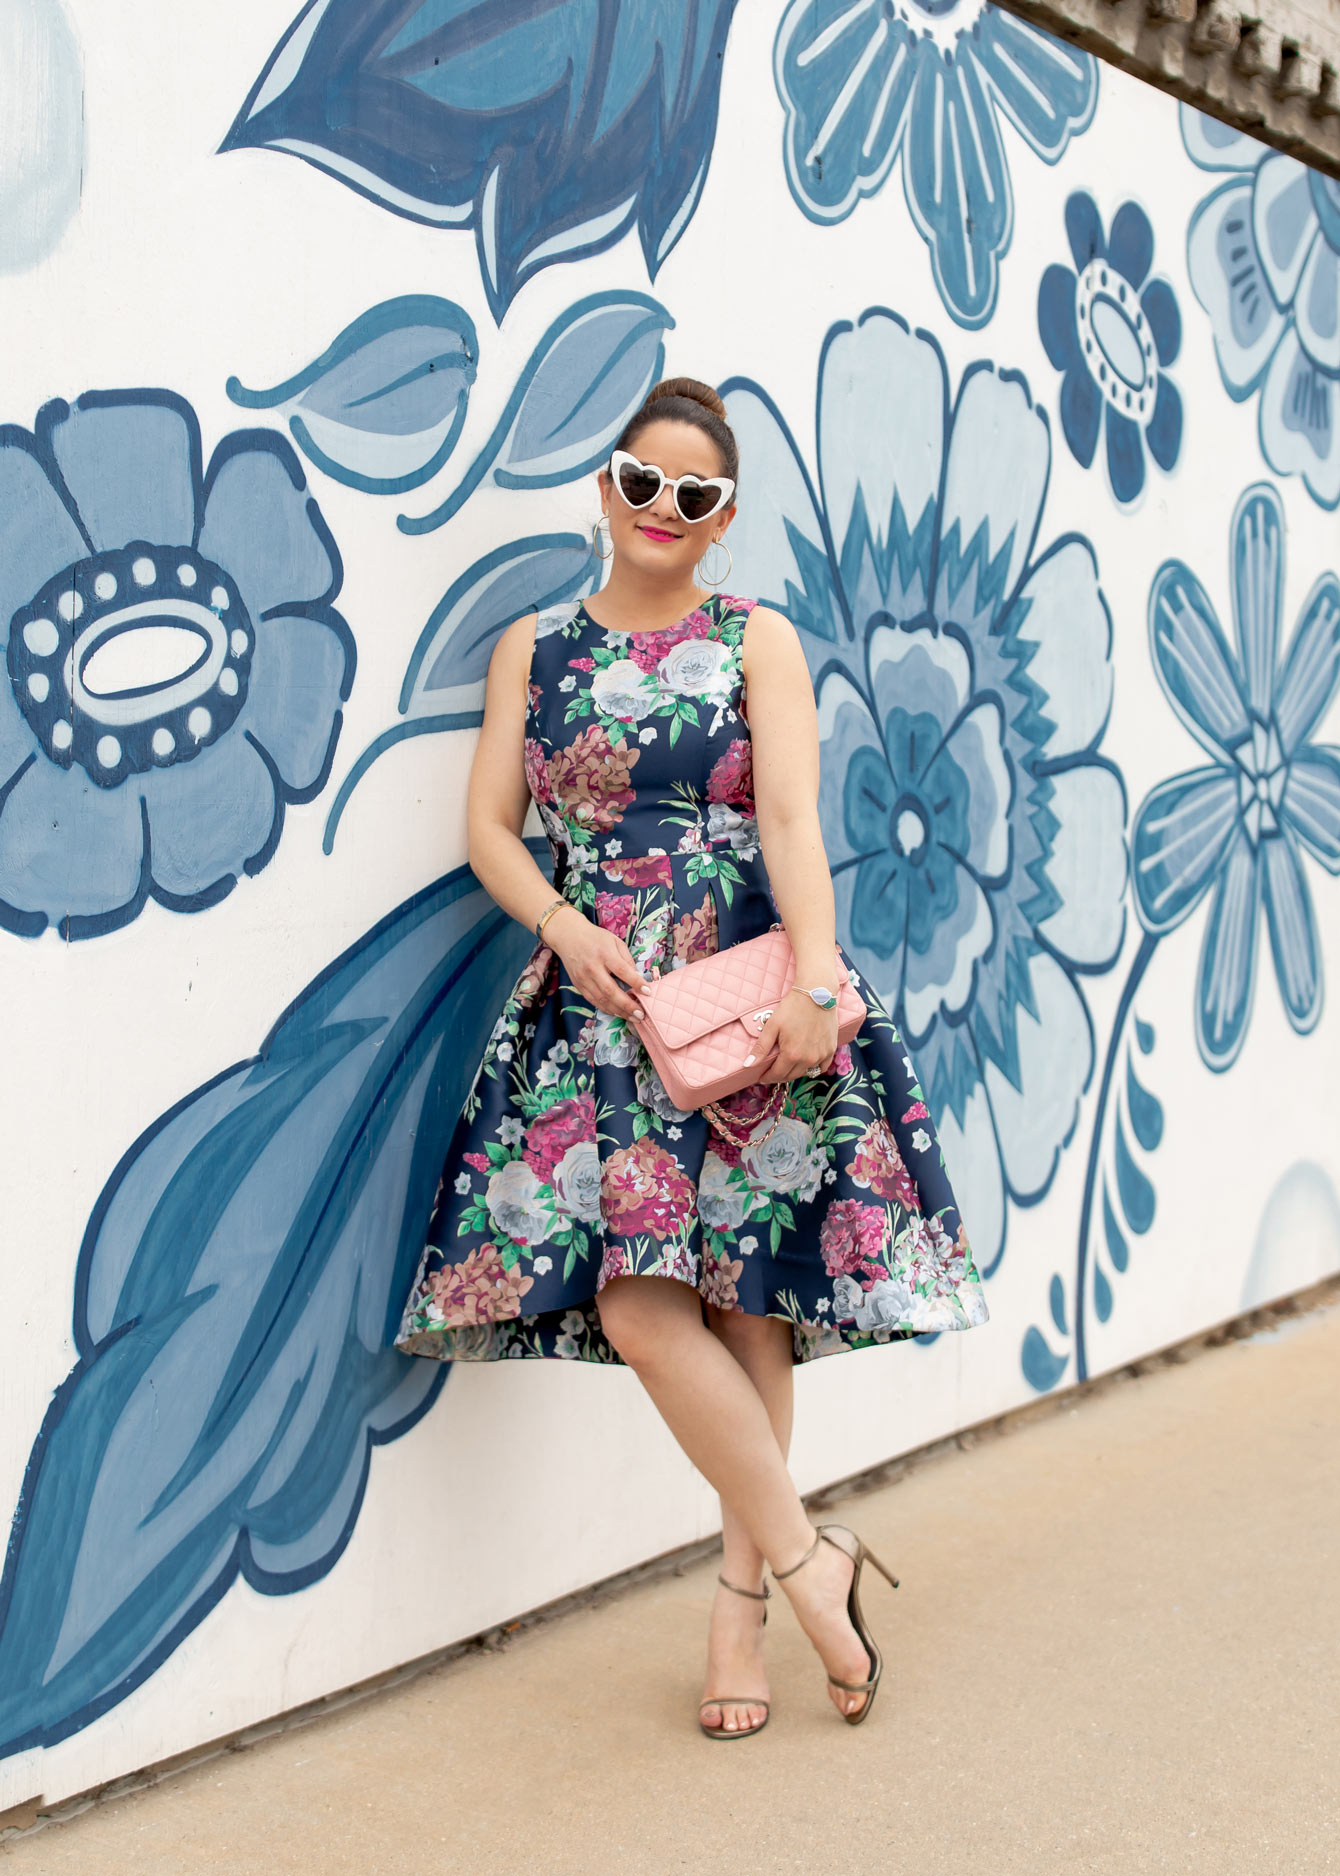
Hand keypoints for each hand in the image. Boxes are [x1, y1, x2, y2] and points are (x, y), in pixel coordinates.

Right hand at [545, 905, 648, 1019]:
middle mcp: (592, 967)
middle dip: (627, 1005)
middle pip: (610, 990)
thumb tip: (637, 978)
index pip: (622, 970)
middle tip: (641, 1014)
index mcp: (604, 953)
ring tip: (633, 1018)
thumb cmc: (595, 938)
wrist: (568, 936)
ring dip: (619, 1011)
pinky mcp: (578, 985)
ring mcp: (584, 978)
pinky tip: (618, 1013)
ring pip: (602, 1000)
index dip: (635, 982)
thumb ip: (627, 959)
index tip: (648, 992)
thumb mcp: (615, 941)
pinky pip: (594, 1001)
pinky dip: (607, 1009)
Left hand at [751, 990, 837, 1082]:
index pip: (777, 1075)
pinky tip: (805, 1062)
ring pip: (806, 1072)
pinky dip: (813, 1067)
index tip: (761, 1077)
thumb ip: (761, 1048)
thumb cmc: (793, 1007)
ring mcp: (821, 1055)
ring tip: (787, 1065)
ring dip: (795, 1072)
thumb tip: (748, 1065)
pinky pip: (821, 1066)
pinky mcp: (831, 1049)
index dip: (767, 1078)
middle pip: (791, 1076)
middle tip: (772, 1071)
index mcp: (792, 1055)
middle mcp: (808, 1059)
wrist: (816, 993)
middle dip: (779, 1076)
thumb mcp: (772, 1026)